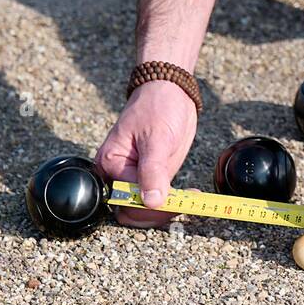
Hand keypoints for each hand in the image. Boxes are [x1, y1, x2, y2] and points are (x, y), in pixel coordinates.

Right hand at [95, 80, 197, 228]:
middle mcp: (118, 173)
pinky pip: (158, 197)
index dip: (150, 208)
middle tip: (185, 204)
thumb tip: (151, 202)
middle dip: (157, 214)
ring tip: (192, 200)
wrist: (170, 90)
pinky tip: (192, 196)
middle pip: (131, 211)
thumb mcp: (156, 138)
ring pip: (145, 208)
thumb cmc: (157, 106)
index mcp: (111, 163)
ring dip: (167, 210)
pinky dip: (174, 202)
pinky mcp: (151, 175)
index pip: (126, 200)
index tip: (175, 204)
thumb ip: (152, 171)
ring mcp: (135, 175)